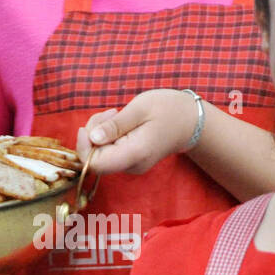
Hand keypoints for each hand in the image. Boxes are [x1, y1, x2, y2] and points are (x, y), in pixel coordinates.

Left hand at [76, 89, 197, 175]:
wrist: (190, 121)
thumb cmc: (168, 109)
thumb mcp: (140, 109)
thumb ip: (115, 125)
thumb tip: (92, 137)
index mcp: (135, 154)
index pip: (96, 164)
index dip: (84, 147)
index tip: (87, 127)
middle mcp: (132, 166)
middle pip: (96, 159)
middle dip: (93, 135)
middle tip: (110, 113)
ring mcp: (131, 165)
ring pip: (101, 154)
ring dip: (100, 133)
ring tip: (117, 114)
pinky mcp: (130, 161)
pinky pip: (109, 152)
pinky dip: (107, 136)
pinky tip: (119, 122)